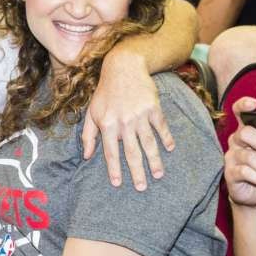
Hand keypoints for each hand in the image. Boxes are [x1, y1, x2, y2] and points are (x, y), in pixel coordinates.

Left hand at [82, 53, 174, 190]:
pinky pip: (161, 127)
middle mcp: (123, 122)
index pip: (110, 152)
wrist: (123, 67)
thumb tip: (86, 155)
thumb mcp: (92, 111)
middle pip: (132, 152)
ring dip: (155, 161)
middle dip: (137, 172)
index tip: (118, 184)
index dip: (114, 169)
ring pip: (149, 143)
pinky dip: (166, 139)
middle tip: (142, 188)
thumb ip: (88, 134)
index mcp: (107, 124)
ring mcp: (140, 115)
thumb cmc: (105, 92)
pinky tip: (169, 149)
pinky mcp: (154, 108)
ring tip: (158, 175)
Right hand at [225, 97, 255, 207]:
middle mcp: (236, 141)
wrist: (254, 192)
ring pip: (249, 157)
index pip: (239, 113)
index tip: (253, 103)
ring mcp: (231, 156)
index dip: (244, 106)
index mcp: (248, 132)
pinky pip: (245, 172)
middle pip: (246, 133)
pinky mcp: (229, 172)